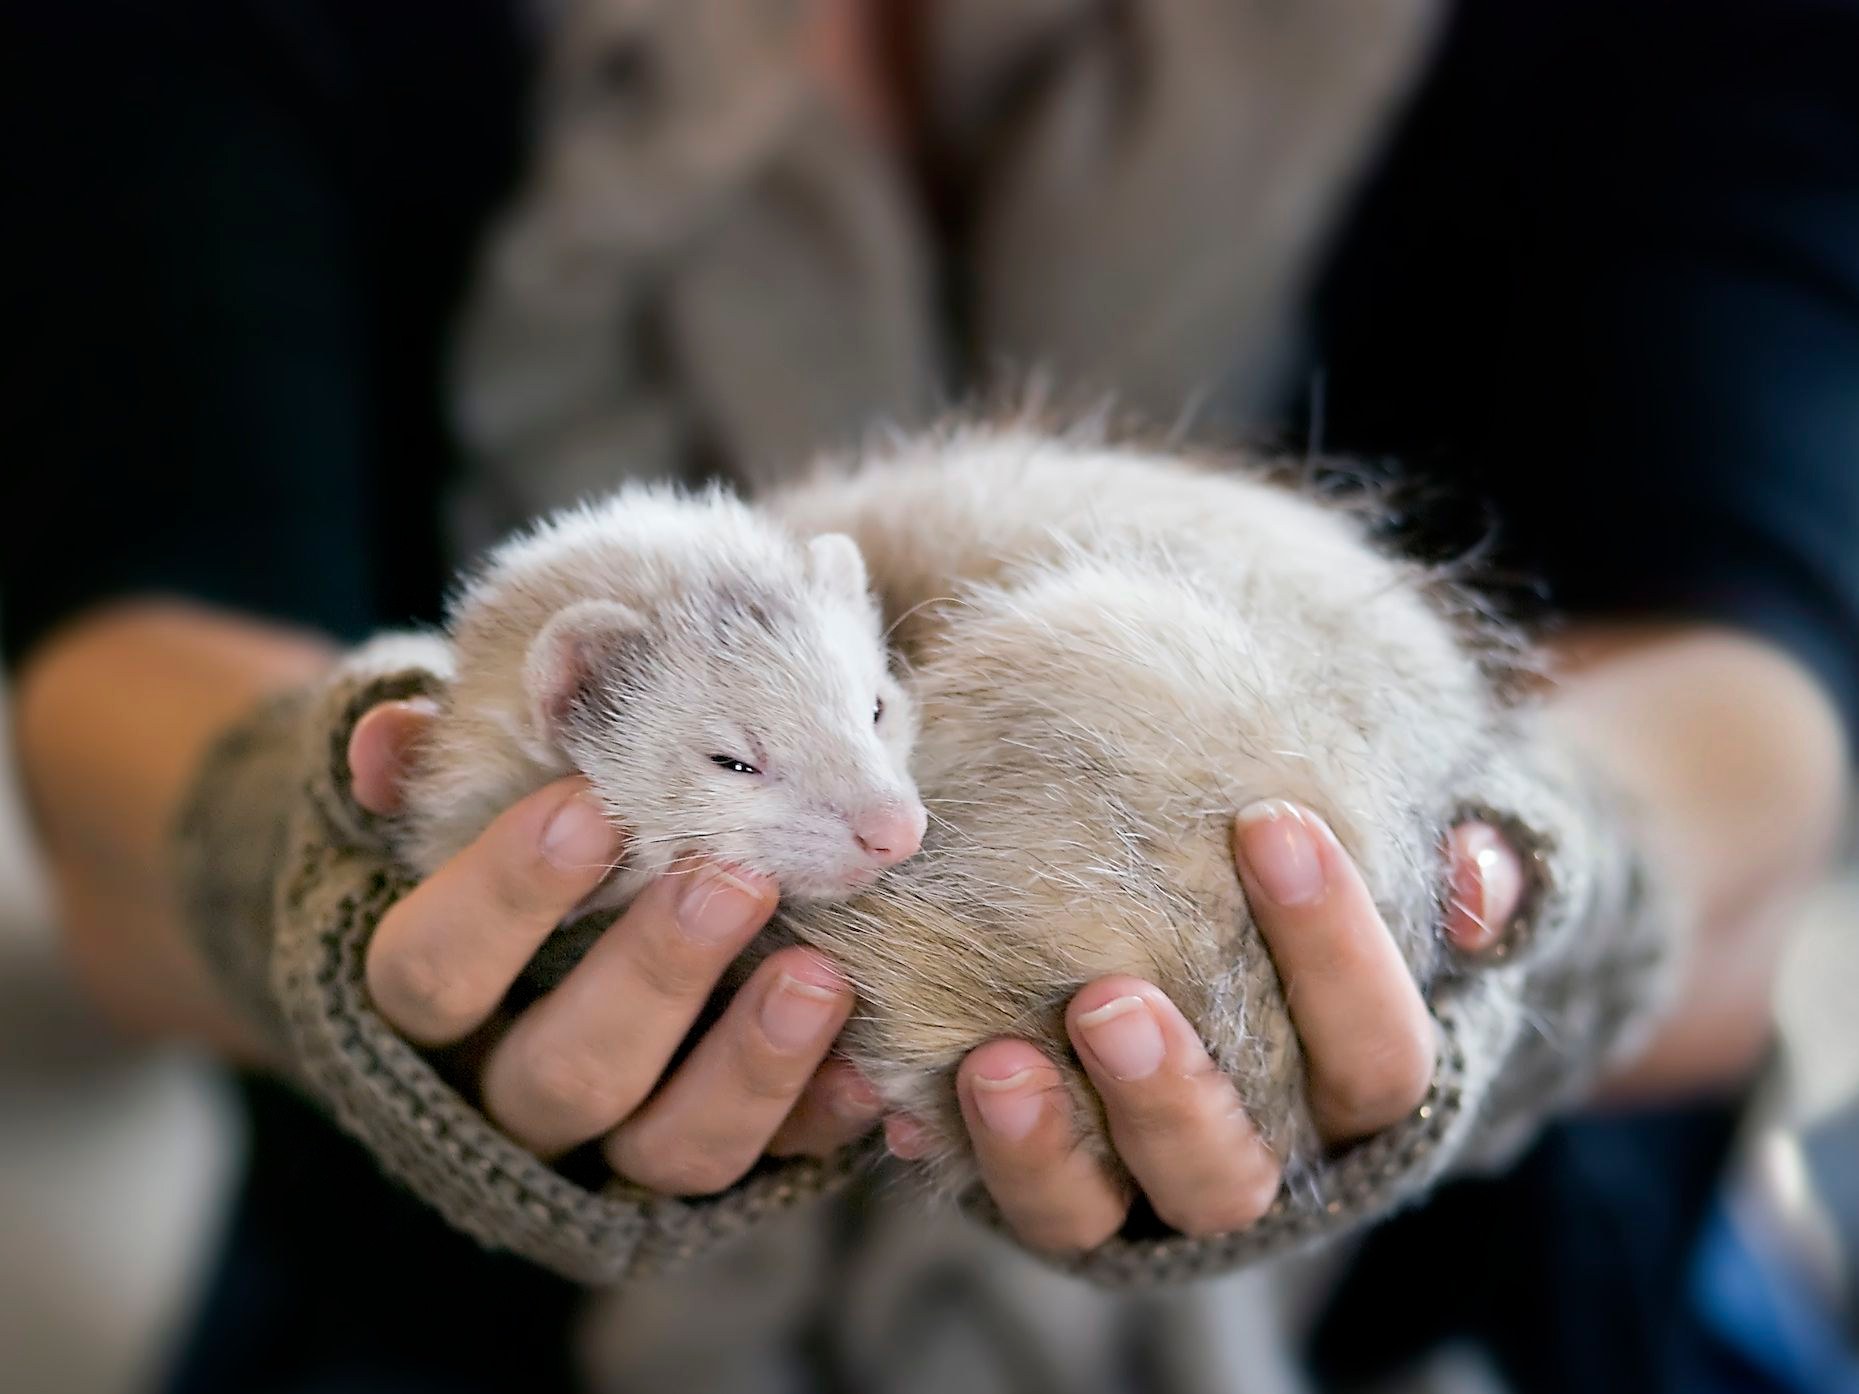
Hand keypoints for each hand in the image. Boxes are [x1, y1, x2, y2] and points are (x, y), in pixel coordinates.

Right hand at [347, 700, 883, 1192]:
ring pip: (665, 1147)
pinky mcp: (707, 1165)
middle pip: (562, 1072)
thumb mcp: (452, 814)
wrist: (540, 977)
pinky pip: (768, 1167)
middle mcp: (508, 1094)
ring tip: (819, 975)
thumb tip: (389, 737)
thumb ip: (428, 775)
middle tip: (736, 879)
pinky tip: (870, 1069)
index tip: (593, 804)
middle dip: (654, 977)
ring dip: (748, 1067)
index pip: (432, 969)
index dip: (507, 895)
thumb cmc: (505, 865)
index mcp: (427, 1008)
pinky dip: (820, 1119)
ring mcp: (611, 1149)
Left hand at [886, 802, 1524, 1252]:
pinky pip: (1007, 1197)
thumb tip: (1479, 876)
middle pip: (1237, 1169)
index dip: (1336, 953)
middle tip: (1107, 996)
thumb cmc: (1333, 905)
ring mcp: (1149, 1185)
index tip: (1271, 821)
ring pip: (1108, 1209)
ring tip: (994, 1062)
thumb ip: (1468, 872)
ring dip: (1049, 1146)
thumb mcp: (1410, 874)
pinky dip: (956, 1155)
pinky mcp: (1061, 1184)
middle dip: (1171, 1093)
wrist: (1247, 944)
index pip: (1376, 1057)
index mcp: (1358, 1097)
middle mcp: (1263, 1160)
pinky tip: (901, 1101)